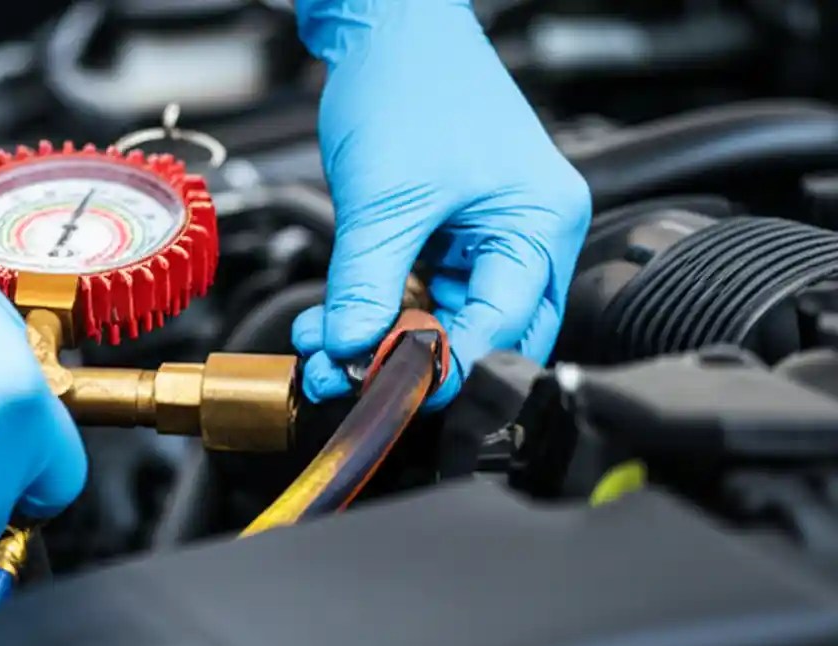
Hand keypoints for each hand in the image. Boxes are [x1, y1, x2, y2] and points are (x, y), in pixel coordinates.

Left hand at [291, 1, 591, 407]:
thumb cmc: (412, 81)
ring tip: (326, 352)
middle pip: (484, 333)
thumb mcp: (383, 198)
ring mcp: (488, 234)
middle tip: (353, 379)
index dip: (445, 366)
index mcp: (540, 222)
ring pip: (445, 319)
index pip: (504, 325)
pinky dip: (379, 310)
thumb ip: (365, 284)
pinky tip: (337, 323)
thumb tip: (350, 350)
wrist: (385, 28)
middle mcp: (527, 234)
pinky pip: (421, 291)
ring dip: (385, 340)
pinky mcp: (450, 233)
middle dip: (415, 363)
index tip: (389, 388)